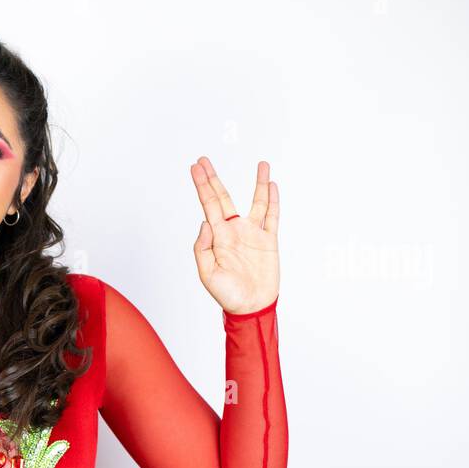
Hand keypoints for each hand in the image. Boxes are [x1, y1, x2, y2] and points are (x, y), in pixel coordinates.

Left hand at [189, 157, 279, 313]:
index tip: (195, 167)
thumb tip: (205, 222)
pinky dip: (273, 201)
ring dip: (259, 183)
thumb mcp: (207, 274)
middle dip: (213, 179)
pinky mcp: (269, 241)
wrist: (250, 307)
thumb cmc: (227, 295)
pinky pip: (272, 217)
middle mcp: (234, 231)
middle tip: (204, 160)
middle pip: (223, 198)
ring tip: (262, 164)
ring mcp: (252, 234)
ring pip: (256, 201)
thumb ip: (203, 248)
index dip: (202, 185)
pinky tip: (272, 186)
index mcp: (218, 237)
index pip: (208, 205)